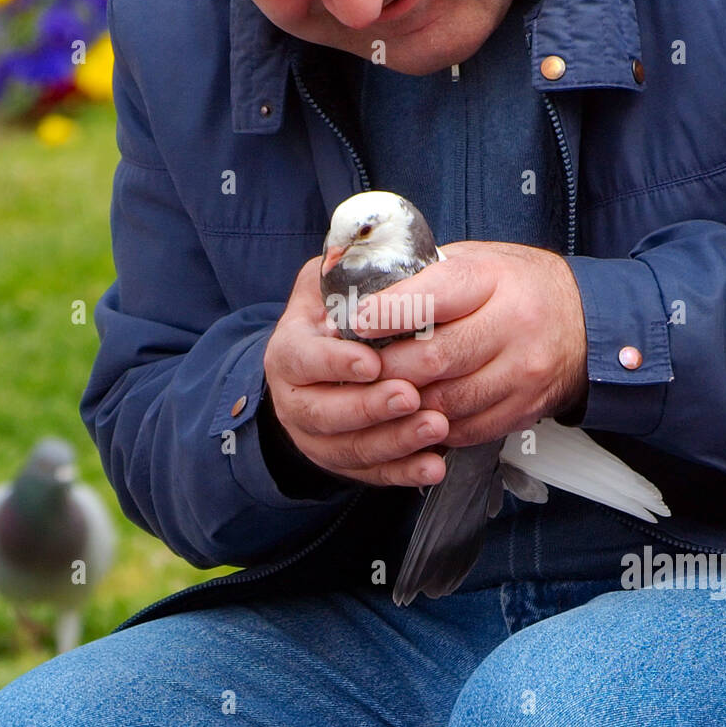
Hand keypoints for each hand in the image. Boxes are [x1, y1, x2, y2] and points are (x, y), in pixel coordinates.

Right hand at [262, 258, 448, 487]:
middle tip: (410, 396)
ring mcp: (317, 436)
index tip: (372, 361)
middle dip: (369, 407)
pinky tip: (435, 466)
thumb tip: (352, 252)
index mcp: (288, 352)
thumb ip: (339, 269)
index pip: (301, 360)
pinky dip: (403, 472)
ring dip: (394, 441)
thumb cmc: (336, 314)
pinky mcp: (345, 461)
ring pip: (350, 449)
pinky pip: (372, 474)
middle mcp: (295, 400)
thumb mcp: (327, 283)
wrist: (328, 361)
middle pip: (324, 414)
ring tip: (437, 426)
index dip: (334, 363)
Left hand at [356, 242, 587, 446]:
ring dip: (406, 403)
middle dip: (388, 367)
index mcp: (494, 280)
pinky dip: (434, 424)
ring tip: (380, 394)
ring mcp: (522, 373)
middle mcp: (513, 327)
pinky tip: (417, 413)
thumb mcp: (478, 260)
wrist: (585, 321)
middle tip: (358, 369)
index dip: (389, 313)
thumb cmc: (519, 286)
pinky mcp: (524, 409)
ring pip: (447, 401)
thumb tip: (364, 291)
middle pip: (436, 358)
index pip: (434, 296)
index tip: (356, 322)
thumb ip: (427, 276)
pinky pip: (467, 428)